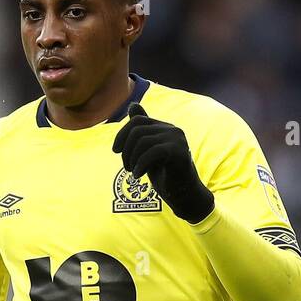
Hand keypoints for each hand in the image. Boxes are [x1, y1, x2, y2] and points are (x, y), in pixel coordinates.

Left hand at [112, 103, 213, 223]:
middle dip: (126, 149)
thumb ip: (142, 132)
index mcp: (164, 127)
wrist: (184, 195)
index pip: (137, 120)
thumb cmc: (166, 175)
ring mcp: (177, 140)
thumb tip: (132, 105)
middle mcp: (172, 130)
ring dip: (132, 159)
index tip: (116, 151)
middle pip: (137, 130)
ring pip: (143, 141)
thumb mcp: (148, 151)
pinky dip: (140, 164)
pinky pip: (152, 152)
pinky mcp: (179, 152)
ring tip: (133, 172)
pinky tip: (138, 175)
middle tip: (126, 167)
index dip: (122, 134)